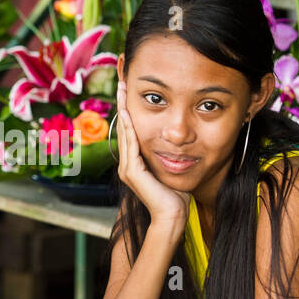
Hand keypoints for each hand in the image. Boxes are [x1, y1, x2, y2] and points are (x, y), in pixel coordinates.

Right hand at [116, 79, 190, 230]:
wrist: (172, 216)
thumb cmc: (176, 196)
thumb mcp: (171, 169)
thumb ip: (168, 156)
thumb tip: (176, 142)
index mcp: (134, 163)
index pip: (130, 131)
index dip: (129, 111)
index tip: (130, 91)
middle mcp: (126, 164)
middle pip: (123, 127)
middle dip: (122, 104)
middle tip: (122, 82)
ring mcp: (127, 169)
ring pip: (124, 133)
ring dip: (123, 110)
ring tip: (122, 90)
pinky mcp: (132, 172)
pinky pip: (130, 144)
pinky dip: (129, 127)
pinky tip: (128, 113)